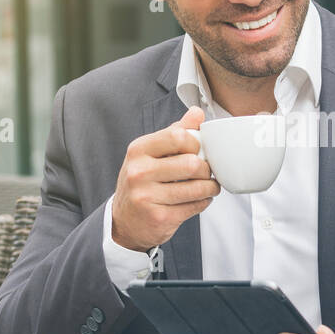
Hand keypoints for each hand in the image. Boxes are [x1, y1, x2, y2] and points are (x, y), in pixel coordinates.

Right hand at [111, 106, 219, 251]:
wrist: (124, 220)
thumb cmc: (142, 181)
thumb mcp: (151, 153)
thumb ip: (174, 132)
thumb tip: (197, 113)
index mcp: (138, 150)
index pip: (178, 137)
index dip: (196, 144)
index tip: (198, 151)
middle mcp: (139, 172)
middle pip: (191, 164)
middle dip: (206, 169)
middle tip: (206, 172)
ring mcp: (147, 196)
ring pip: (197, 188)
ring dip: (210, 187)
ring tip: (209, 186)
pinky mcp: (159, 217)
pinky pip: (195, 206)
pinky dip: (203, 202)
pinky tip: (199, 199)